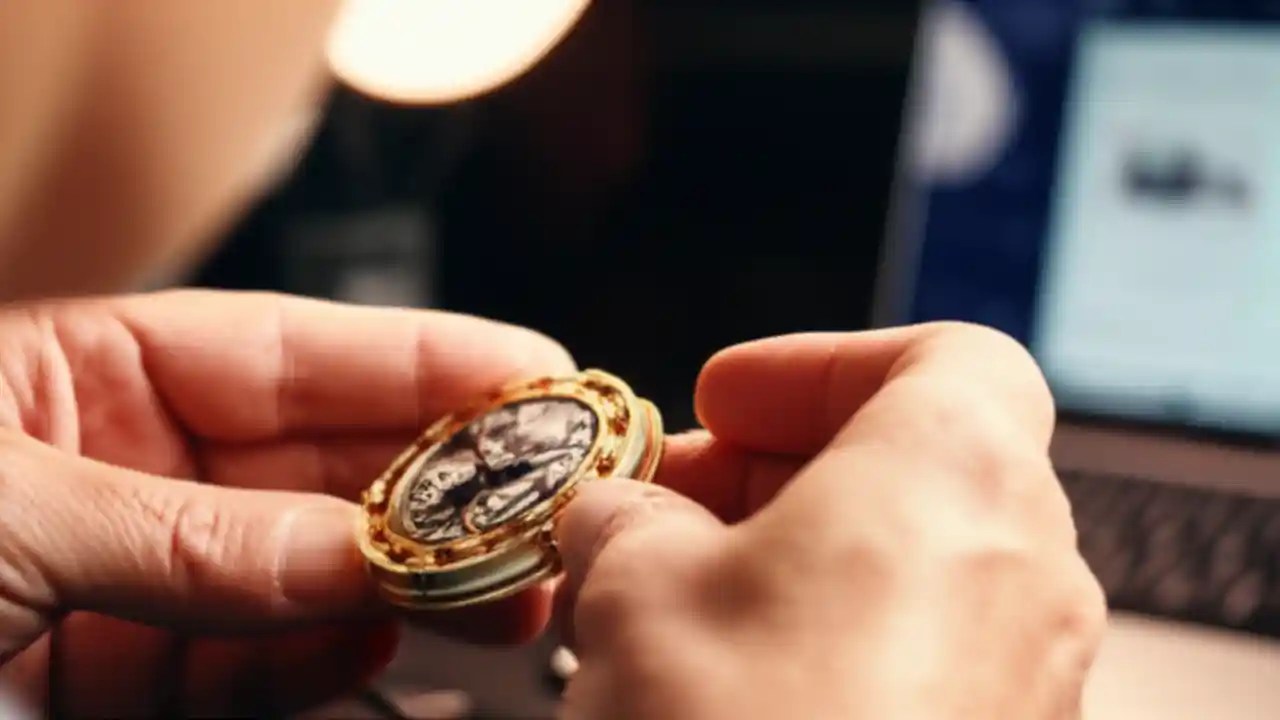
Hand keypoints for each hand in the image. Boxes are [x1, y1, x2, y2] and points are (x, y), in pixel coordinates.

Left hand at [0, 289, 574, 717]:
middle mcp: (124, 471)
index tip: (530, 372)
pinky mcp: (127, 685)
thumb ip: (181, 535)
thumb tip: (349, 553)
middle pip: (320, 465)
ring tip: (504, 587)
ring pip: (307, 571)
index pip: (284, 350)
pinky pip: (254, 665)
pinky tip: (385, 639)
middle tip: (543, 498)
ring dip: (411, 581)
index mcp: (81, 376)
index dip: (417, 358)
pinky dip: (326, 659)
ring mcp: (133, 581)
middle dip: (438, 482)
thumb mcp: (4, 514)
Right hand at [554, 324, 1106, 719]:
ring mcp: (1026, 675)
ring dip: (799, 554)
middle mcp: (1023, 571)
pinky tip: (731, 676)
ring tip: (681, 591)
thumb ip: (626, 517)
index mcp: (955, 475)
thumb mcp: (636, 590)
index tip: (724, 399)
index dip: (817, 366)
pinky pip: (922, 653)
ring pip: (916, 562)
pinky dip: (835, 635)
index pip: (942, 354)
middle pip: (918, 458)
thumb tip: (615, 512)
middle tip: (674, 497)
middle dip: (782, 465)